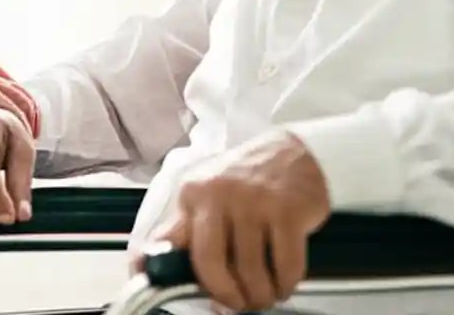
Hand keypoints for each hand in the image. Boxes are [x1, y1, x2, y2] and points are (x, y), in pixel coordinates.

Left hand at [133, 130, 330, 312]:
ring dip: (260, 295)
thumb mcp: (209, 194)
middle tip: (236, 304)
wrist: (298, 153)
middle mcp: (218, 195)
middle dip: (225, 295)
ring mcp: (254, 202)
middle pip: (210, 264)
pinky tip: (283, 283)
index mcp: (193, 194)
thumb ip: (186, 229)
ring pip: (250, 272)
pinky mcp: (288, 211)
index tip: (165, 291)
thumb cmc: (249, 180)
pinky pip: (286, 266)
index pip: (167, 240)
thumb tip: (155, 266)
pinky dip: (285, 284)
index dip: (163, 272)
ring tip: (263, 295)